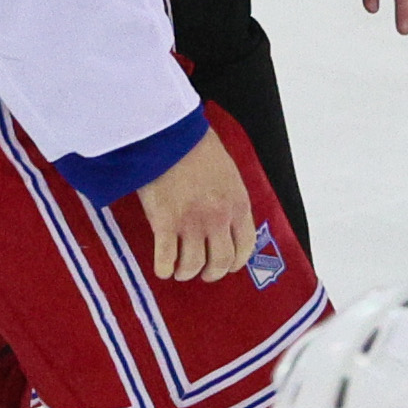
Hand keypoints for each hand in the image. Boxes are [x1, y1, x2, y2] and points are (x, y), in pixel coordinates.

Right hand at [137, 131, 254, 281]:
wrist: (170, 134)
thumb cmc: (198, 147)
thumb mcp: (228, 173)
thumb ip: (230, 198)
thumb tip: (226, 220)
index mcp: (238, 205)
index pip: (245, 247)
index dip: (236, 261)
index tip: (228, 265)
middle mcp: (218, 219)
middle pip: (220, 262)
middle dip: (212, 272)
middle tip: (203, 272)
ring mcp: (192, 223)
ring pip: (193, 265)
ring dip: (186, 272)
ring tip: (179, 271)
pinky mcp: (165, 224)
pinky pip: (166, 260)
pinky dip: (164, 269)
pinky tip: (162, 268)